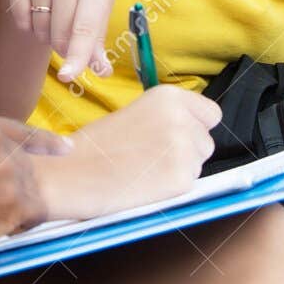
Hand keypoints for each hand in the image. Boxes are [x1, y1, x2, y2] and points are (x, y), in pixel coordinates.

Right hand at [0, 106, 69, 269]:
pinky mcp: (16, 197)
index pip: (18, 130)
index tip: (64, 148)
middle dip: (11, 189)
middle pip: (24, 165)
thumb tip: (17, 161)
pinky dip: (24, 223)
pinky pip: (37, 210)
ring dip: (16, 207)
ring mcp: (6, 166)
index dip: (44, 142)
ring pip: (31, 189)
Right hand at [2, 0, 117, 83]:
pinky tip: (41, 9)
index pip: (85, 28)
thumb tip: (101, 71)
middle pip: (60, 35)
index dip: (78, 55)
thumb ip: (99, 36)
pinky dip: (30, 25)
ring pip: (40, 29)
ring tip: (57, 16)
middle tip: (71, 36)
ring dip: (47, 35)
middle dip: (65, 46)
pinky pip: (21, 19)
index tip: (69, 75)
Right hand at [35, 85, 220, 219]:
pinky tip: (146, 182)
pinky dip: (171, 186)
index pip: (211, 113)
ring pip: (199, 163)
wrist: (73, 173)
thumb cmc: (97, 144)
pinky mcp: (182, 178)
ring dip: (180, 168)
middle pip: (206, 140)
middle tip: (154, 156)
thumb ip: (166, 117)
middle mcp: (182, 118)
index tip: (179, 135)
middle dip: (188, 150)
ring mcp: (184, 149)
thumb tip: (190, 129)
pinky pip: (189, 183)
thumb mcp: (136, 113)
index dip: (195, 125)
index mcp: (169, 96)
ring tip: (146, 169)